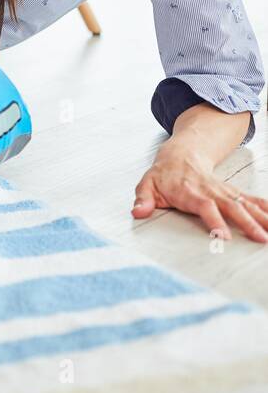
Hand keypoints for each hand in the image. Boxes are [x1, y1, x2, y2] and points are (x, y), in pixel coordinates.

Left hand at [133, 147, 267, 241]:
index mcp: (189, 191)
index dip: (214, 220)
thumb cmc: (163, 175)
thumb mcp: (147, 184)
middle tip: (260, 238)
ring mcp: (224, 191)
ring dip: (262, 217)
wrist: (181, 155)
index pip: (204, 206)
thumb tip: (137, 211)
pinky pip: (252, 199)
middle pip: (231, 206)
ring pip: (246, 203)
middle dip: (247, 223)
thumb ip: (143, 199)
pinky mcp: (232, 191)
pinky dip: (265, 208)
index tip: (223, 236)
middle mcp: (211, 191)